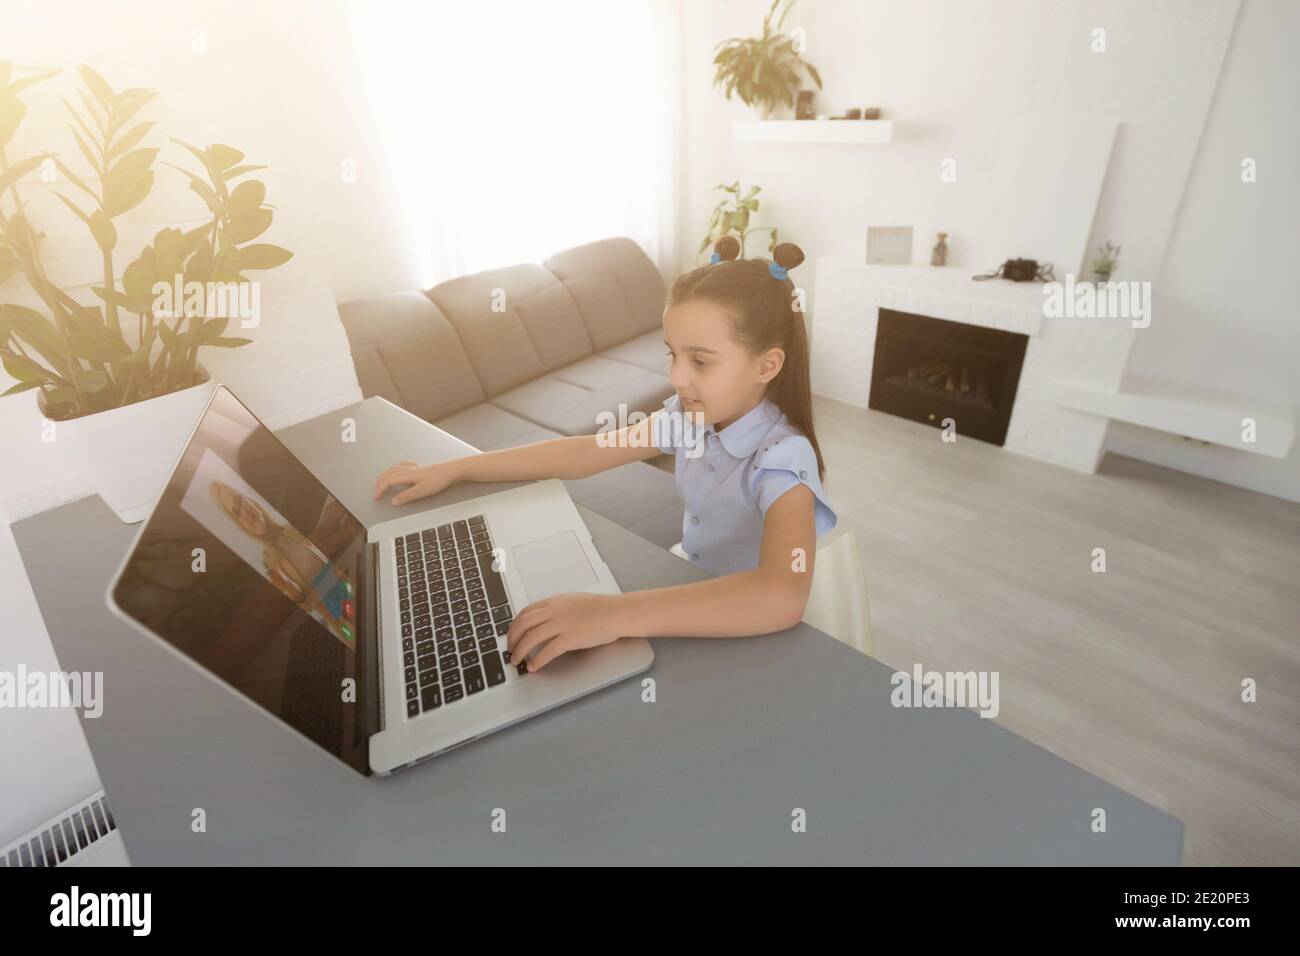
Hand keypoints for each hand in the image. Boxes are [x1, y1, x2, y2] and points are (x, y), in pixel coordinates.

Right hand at [373, 459, 459, 504]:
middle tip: (376, 490)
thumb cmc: (440, 479)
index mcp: (408, 474)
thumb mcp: (422, 491)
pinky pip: (404, 465)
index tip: (376, 497)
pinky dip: (398, 468)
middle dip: (380, 481)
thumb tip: (394, 501)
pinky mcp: (422, 468)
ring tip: (383, 480)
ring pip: (396, 468)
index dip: (380, 489)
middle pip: (389, 472)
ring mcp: (416, 467)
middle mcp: (410, 469)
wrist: (453, 470)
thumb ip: (407, 496)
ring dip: (387, 474)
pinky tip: (401, 470)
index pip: (388, 481)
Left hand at [505, 593, 625, 671]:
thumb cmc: (601, 609)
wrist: (617, 613)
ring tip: (517, 661)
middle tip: (510, 649)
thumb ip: (557, 609)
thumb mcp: (573, 602)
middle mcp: (554, 611)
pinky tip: (534, 667)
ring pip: (531, 638)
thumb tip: (545, 620)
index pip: (526, 612)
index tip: (512, 634)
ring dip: (520, 651)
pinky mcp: (570, 638)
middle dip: (512, 638)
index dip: (515, 625)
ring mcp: (562, 624)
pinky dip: (537, 660)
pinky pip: (547, 651)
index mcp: (554, 602)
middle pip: (523, 624)